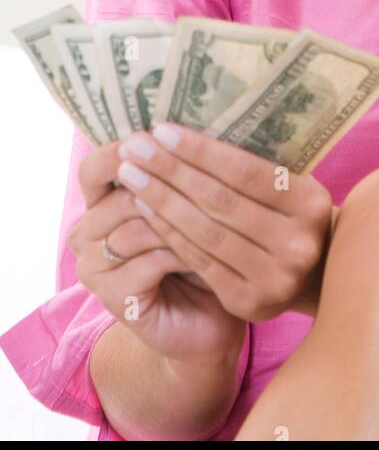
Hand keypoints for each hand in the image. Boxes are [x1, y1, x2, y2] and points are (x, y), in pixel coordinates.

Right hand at [71, 139, 247, 366]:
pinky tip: (211, 250)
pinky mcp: (113, 299)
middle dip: (164, 183)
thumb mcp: (196, 207)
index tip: (160, 132)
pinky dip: (182, 251)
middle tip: (208, 179)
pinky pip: (148, 260)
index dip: (122, 150)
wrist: (208, 320)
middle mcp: (88, 234)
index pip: (95, 168)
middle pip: (118, 193)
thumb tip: (188, 129)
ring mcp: (95, 269)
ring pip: (134, 225)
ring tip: (219, 217)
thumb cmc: (206, 253)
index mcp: (101, 204)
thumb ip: (184, 174)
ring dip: (178, 218)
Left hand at [112, 123, 335, 324]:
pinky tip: (146, 209)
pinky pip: (199, 260)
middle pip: (219, 201)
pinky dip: (169, 232)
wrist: (318, 276)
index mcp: (311, 203)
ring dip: (161, 200)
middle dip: (170, 171)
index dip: (200, 151)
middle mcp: (297, 243)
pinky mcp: (249, 302)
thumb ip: (255, 169)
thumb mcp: (291, 187)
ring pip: (204, 232)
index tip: (160, 130)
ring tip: (131, 175)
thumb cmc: (292, 216)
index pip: (245, 171)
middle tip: (134, 147)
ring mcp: (274, 278)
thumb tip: (189, 133)